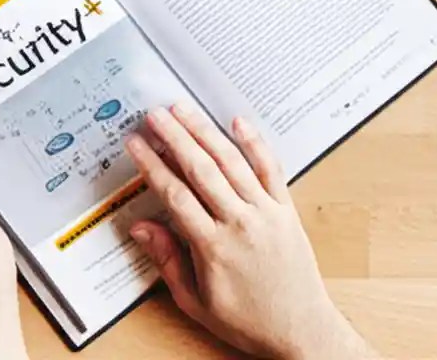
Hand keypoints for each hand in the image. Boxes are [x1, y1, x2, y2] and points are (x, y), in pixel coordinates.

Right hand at [126, 107, 371, 359]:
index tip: (138, 144)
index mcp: (213, 247)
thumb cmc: (248, 320)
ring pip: (233, 163)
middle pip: (201, 170)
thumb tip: (143, 228)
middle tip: (155, 115)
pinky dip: (256, 144)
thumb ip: (168, 261)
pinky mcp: (287, 210)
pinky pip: (271, 169)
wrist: (299, 326)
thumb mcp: (195, 300)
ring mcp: (267, 212)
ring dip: (207, 133)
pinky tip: (239, 123)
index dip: (153, 165)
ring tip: (186, 111)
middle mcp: (241, 223)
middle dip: (176, 137)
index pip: (175, 194)